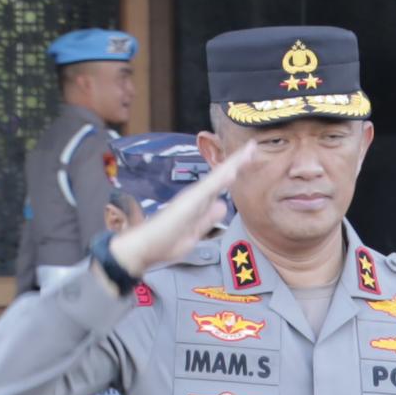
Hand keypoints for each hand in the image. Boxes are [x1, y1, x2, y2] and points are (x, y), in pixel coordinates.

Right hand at [107, 136, 270, 283]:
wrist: (142, 248)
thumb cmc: (164, 243)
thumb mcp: (194, 233)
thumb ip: (207, 219)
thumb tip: (222, 206)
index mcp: (198, 204)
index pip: (220, 184)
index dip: (234, 170)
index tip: (248, 157)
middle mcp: (196, 197)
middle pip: (220, 176)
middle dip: (237, 161)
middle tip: (253, 146)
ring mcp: (192, 198)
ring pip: (217, 178)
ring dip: (232, 164)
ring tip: (249, 150)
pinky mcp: (188, 203)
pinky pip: (208, 188)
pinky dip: (220, 178)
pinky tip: (232, 170)